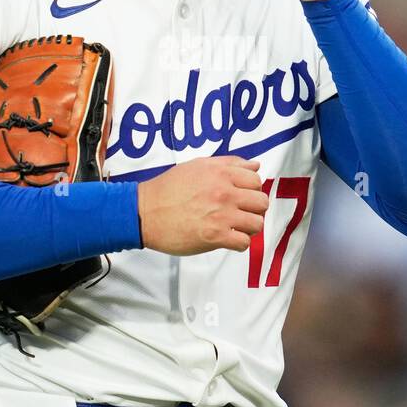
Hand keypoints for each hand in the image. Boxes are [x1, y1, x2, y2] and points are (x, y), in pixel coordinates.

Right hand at [136, 156, 269, 254]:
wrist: (145, 211)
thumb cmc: (168, 188)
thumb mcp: (198, 166)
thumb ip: (229, 164)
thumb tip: (255, 165)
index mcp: (221, 173)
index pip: (256, 180)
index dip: (252, 190)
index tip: (243, 196)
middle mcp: (225, 192)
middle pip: (261, 202)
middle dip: (254, 209)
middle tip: (241, 213)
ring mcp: (221, 215)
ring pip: (257, 223)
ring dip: (249, 227)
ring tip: (235, 227)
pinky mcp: (215, 236)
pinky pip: (244, 243)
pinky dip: (239, 243)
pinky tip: (228, 239)